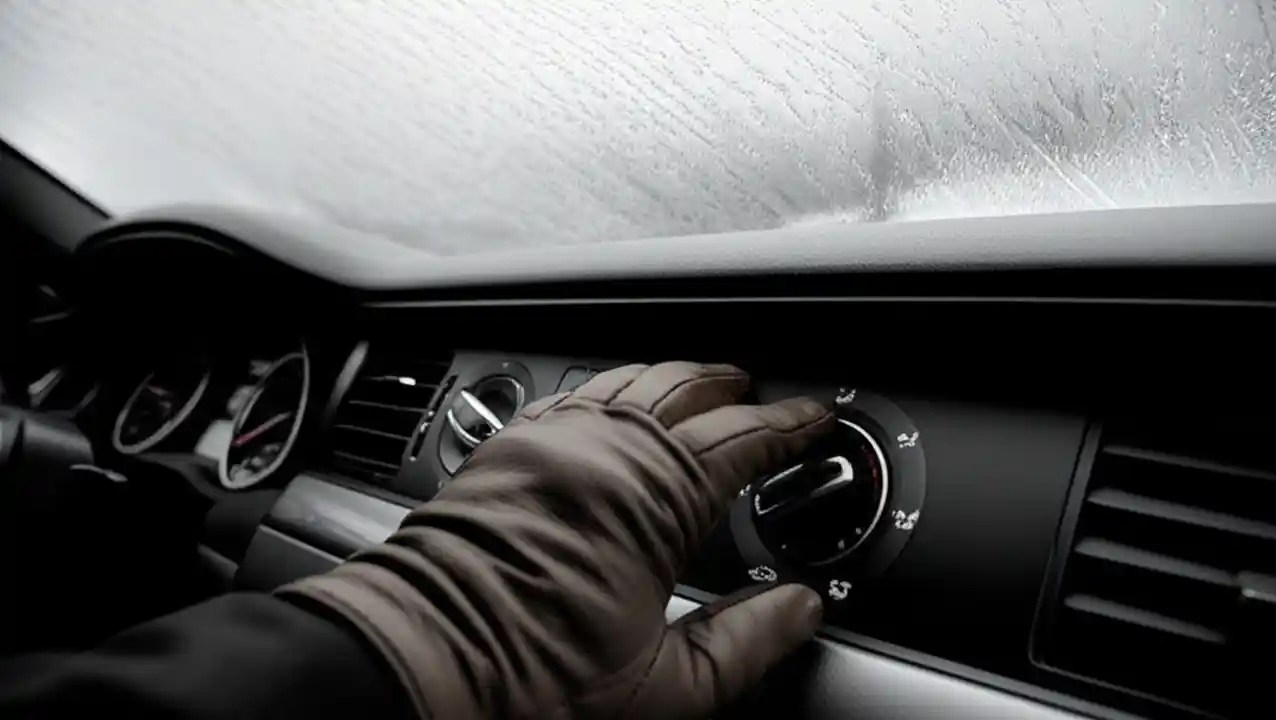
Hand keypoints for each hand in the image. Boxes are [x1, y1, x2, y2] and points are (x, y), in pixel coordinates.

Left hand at [280, 362, 833, 718]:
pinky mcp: (508, 445)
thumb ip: (746, 643)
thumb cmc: (528, 675)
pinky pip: (572, 389)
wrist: (422, 658)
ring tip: (698, 381)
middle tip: (762, 393)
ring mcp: (552, 439)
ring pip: (630, 378)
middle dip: (732, 387)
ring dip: (673, 375)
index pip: (744, 440)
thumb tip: (799, 610)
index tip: (816, 416)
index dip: (790, 425)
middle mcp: (606, 449)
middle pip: (688, 390)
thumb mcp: (662, 686)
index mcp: (655, 497)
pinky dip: (608, 384)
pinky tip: (611, 394)